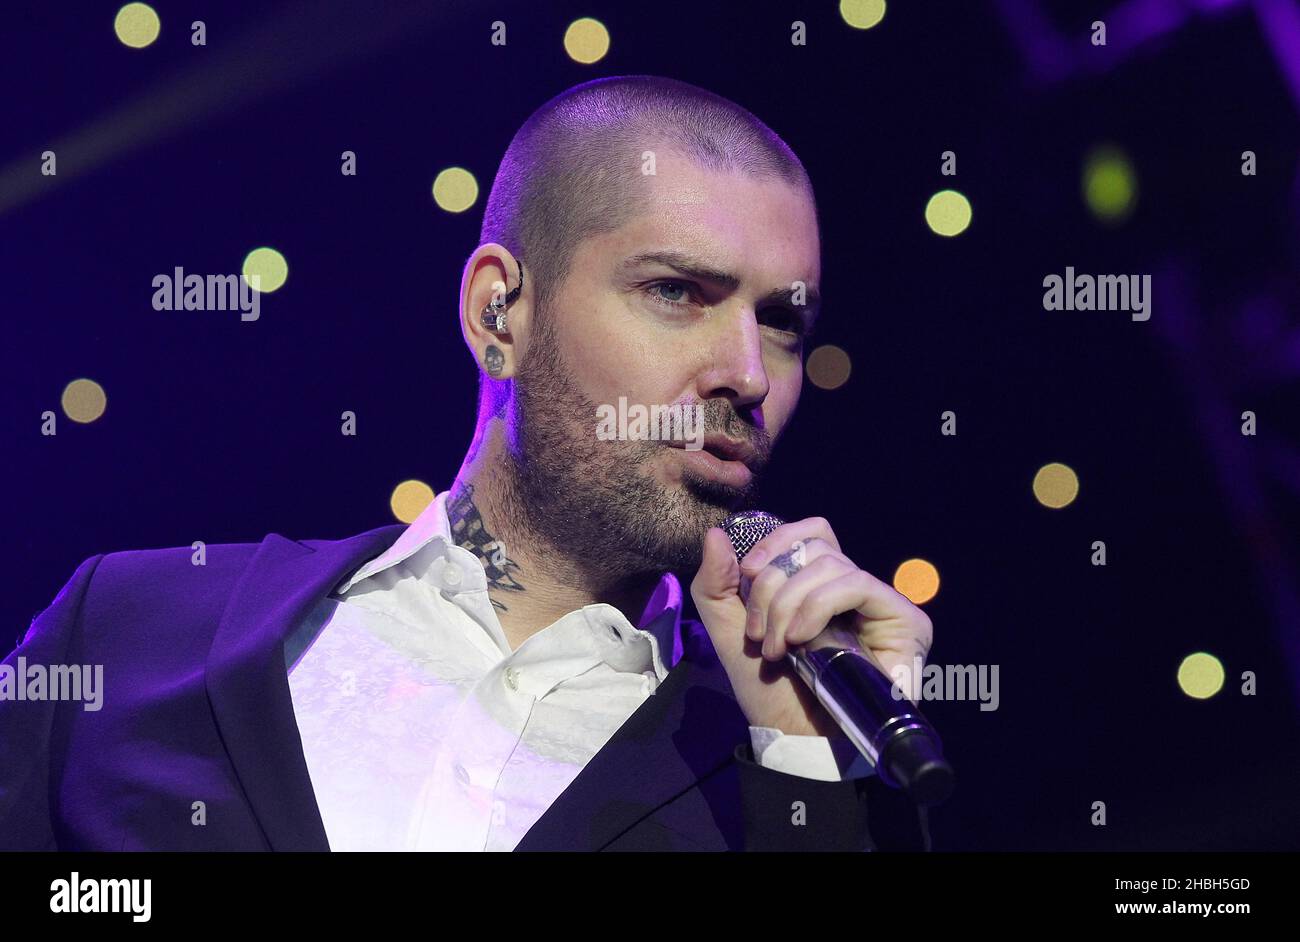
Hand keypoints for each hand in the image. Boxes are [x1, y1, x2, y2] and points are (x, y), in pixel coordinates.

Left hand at [690, 516, 933, 737]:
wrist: (795, 738)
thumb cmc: (769, 689)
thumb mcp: (728, 632)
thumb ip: (715, 585)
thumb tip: (718, 535)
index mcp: (818, 584)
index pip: (811, 532)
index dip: (777, 541)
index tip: (748, 573)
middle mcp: (853, 589)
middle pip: (814, 548)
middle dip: (773, 588)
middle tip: (759, 636)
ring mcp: (880, 604)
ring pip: (832, 564)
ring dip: (790, 604)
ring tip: (779, 648)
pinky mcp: (905, 621)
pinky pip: (858, 585)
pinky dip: (819, 606)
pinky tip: (802, 639)